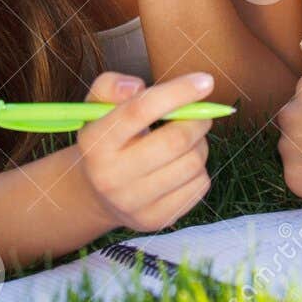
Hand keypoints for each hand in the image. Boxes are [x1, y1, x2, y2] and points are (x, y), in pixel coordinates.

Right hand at [76, 71, 215, 231]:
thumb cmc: (108, 139)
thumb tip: (134, 86)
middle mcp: (110, 177)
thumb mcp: (97, 107)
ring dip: (201, 144)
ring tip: (189, 140)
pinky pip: (199, 187)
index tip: (205, 81)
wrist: (99, 193)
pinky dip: (200, 169)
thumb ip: (112, 86)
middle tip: (201, 114)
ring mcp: (133, 203)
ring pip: (192, 163)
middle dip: (198, 121)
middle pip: (175, 141)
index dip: (177, 92)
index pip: (138, 111)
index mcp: (95, 142)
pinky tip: (183, 165)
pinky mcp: (156, 220)